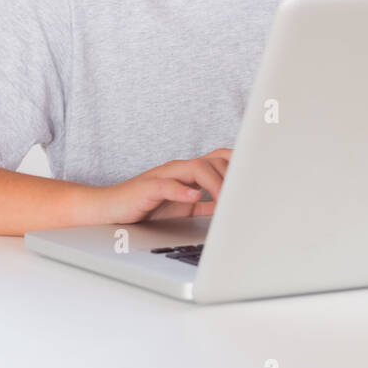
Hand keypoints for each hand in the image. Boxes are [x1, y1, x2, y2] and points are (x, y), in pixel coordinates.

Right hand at [88, 149, 232, 224]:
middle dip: (233, 175)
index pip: (221, 157)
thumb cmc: (146, 207)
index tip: (257, 177)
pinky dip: (183, 191)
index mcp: (190, 172)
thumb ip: (206, 204)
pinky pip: (168, 185)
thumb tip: (230, 207)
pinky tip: (194, 197)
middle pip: (214, 160)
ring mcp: (164, 176)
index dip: (240, 164)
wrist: (110, 210)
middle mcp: (179, 169)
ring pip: (197, 168)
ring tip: (225, 198)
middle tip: (245, 194)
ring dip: (215, 183)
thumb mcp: (184, 207)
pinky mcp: (148, 187)